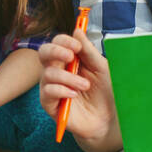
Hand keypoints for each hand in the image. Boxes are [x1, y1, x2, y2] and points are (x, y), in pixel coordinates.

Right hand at [38, 27, 118, 151]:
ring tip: (85, 85)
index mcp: (69, 60)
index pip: (57, 43)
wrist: (107, 119)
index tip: (77, 46)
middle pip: (43, 53)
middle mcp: (57, 70)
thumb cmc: (105, 93)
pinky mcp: (50, 104)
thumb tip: (77, 31)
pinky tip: (74, 95)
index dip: (64, 41)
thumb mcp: (101, 68)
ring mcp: (51, 87)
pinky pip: (48, 92)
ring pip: (48, 74)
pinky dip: (62, 91)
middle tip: (71, 56)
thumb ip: (89, 51)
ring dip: (68, 77)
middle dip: (55, 51)